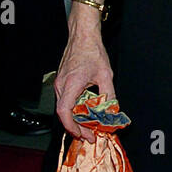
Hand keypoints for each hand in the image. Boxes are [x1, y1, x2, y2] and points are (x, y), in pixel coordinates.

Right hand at [54, 24, 113, 142]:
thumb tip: (112, 111)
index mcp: (71, 83)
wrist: (82, 36)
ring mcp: (60, 83)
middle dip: (77, 127)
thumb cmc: (92, 51)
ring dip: (76, 119)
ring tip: (90, 127)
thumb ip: (109, 95)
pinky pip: (66, 100)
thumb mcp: (106, 75)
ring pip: (65, 108)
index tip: (82, 134)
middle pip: (64, 113)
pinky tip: (85, 114)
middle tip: (91, 135)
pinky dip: (74, 110)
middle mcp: (61, 85)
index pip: (64, 111)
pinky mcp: (62, 82)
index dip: (72, 126)